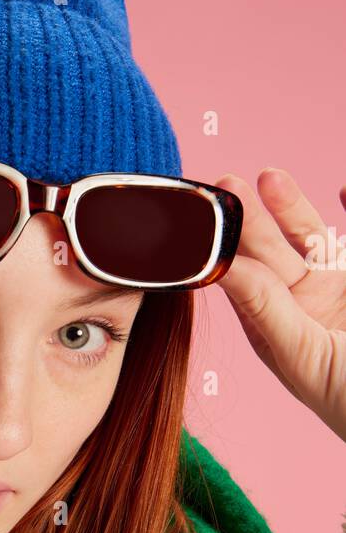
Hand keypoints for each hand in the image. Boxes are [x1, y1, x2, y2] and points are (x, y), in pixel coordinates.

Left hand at [214, 167, 345, 441]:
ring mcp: (338, 284)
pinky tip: (342, 190)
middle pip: (271, 250)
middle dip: (250, 217)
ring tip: (269, 177)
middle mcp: (303, 302)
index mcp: (274, 327)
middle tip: (226, 184)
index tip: (200, 220)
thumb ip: (266, 308)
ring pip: (312, 235)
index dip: (219, 249)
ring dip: (291, 206)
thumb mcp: (305, 356)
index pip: (239, 280)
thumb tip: (218, 266)